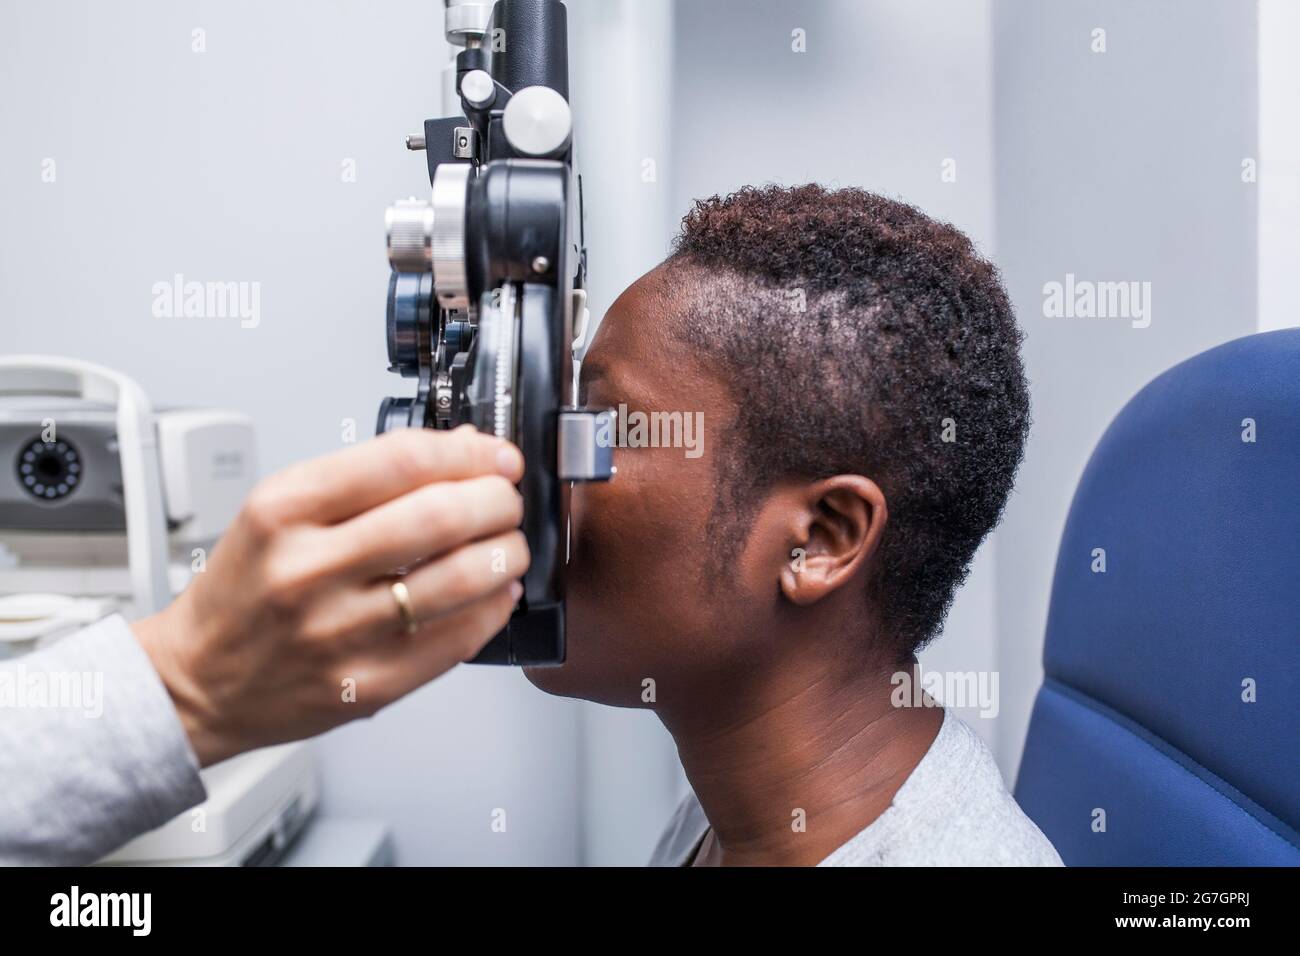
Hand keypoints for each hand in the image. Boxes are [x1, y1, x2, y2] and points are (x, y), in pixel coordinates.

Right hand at [133, 425, 529, 766]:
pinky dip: (493, 608)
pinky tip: (494, 594)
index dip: (467, 453)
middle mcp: (307, 570)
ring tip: (508, 545)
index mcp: (283, 511)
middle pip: (439, 517)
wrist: (197, 680)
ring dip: (505, 554)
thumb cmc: (245, 590)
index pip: (400, 460)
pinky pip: (456, 639)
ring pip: (459, 579)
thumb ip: (369, 478)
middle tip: (506, 500)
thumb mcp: (282, 511)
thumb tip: (460, 449)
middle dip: (496, 500)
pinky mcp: (366, 684)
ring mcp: (337, 633)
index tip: (494, 457)